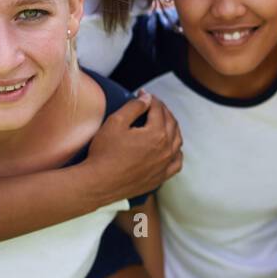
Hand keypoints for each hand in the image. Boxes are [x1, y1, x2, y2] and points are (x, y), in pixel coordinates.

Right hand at [83, 91, 183, 206]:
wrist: (98, 183)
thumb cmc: (104, 153)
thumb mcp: (115, 122)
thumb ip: (134, 107)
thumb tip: (148, 98)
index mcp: (157, 134)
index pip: (158, 109)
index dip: (150, 99)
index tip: (142, 94)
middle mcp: (166, 149)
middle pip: (171, 122)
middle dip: (162, 110)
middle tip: (152, 105)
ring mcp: (165, 164)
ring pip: (178, 140)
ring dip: (172, 127)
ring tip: (162, 121)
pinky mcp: (161, 177)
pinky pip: (177, 162)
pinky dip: (176, 151)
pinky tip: (171, 148)